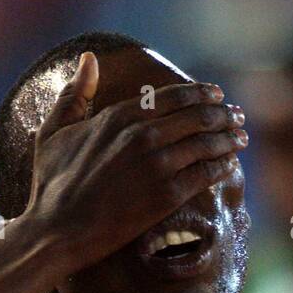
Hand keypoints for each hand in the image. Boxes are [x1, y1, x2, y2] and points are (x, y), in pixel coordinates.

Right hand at [24, 52, 247, 271]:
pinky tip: (230, 165)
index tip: (216, 96)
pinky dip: (222, 167)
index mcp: (120, 115)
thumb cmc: (52, 186)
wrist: (58, 232)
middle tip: (237, 117)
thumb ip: (75, 94)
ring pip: (206, 143)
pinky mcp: (166, 196)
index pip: (174, 96)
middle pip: (198, 116)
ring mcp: (157, 165)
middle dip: (223, 114)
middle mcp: (143, 134)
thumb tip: (88, 60)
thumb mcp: (54, 131)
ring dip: (228, 138)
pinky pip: (205, 175)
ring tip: (241, 138)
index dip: (200, 94)